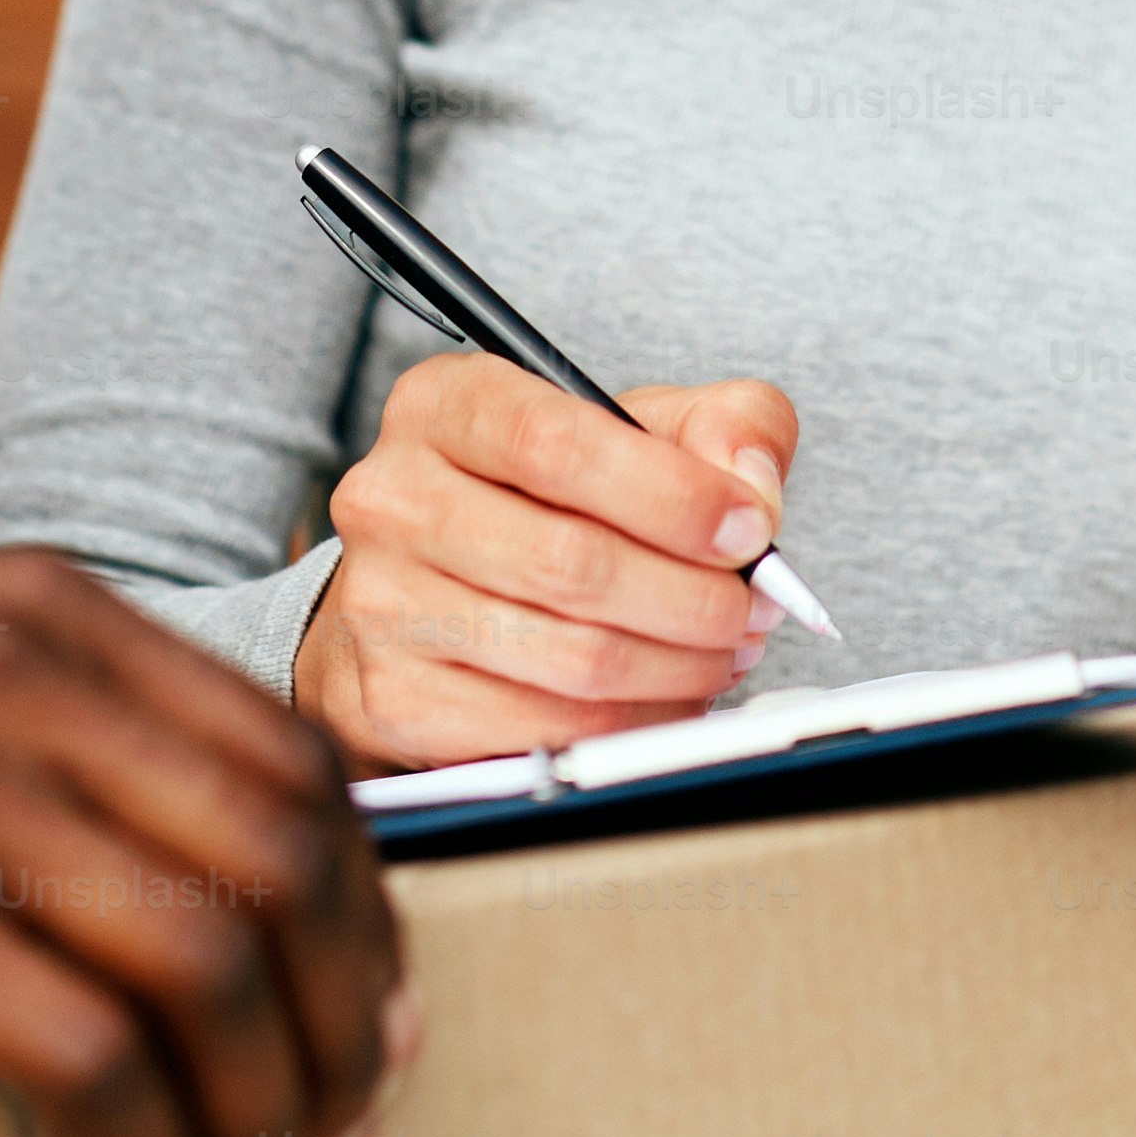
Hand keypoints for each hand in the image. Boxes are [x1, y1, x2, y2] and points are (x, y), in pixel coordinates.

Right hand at [0, 549, 406, 1136]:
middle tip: (344, 1098)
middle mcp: (19, 670)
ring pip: (215, 959)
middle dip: (342, 1000)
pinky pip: (97, 1058)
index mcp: (40, 606)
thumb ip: (44, 730)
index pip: (286, 748)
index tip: (362, 990)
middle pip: (286, 848)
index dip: (355, 892)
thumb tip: (209, 867)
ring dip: (265, 1092)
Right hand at [290, 357, 801, 769]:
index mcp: (443, 406)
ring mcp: (383, 605)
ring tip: (722, 651)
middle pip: (570, 563)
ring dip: (679, 667)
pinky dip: (633, 723)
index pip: (557, 442)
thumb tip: (751, 485)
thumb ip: (721, 424)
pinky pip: (547, 730)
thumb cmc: (541, 498)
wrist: (434, 586)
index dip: (672, 495)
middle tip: (752, 607)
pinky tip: (666, 696)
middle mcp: (392, 499)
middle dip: (695, 597)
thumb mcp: (635, 425)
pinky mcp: (396, 700)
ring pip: (571, 657)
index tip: (747, 528)